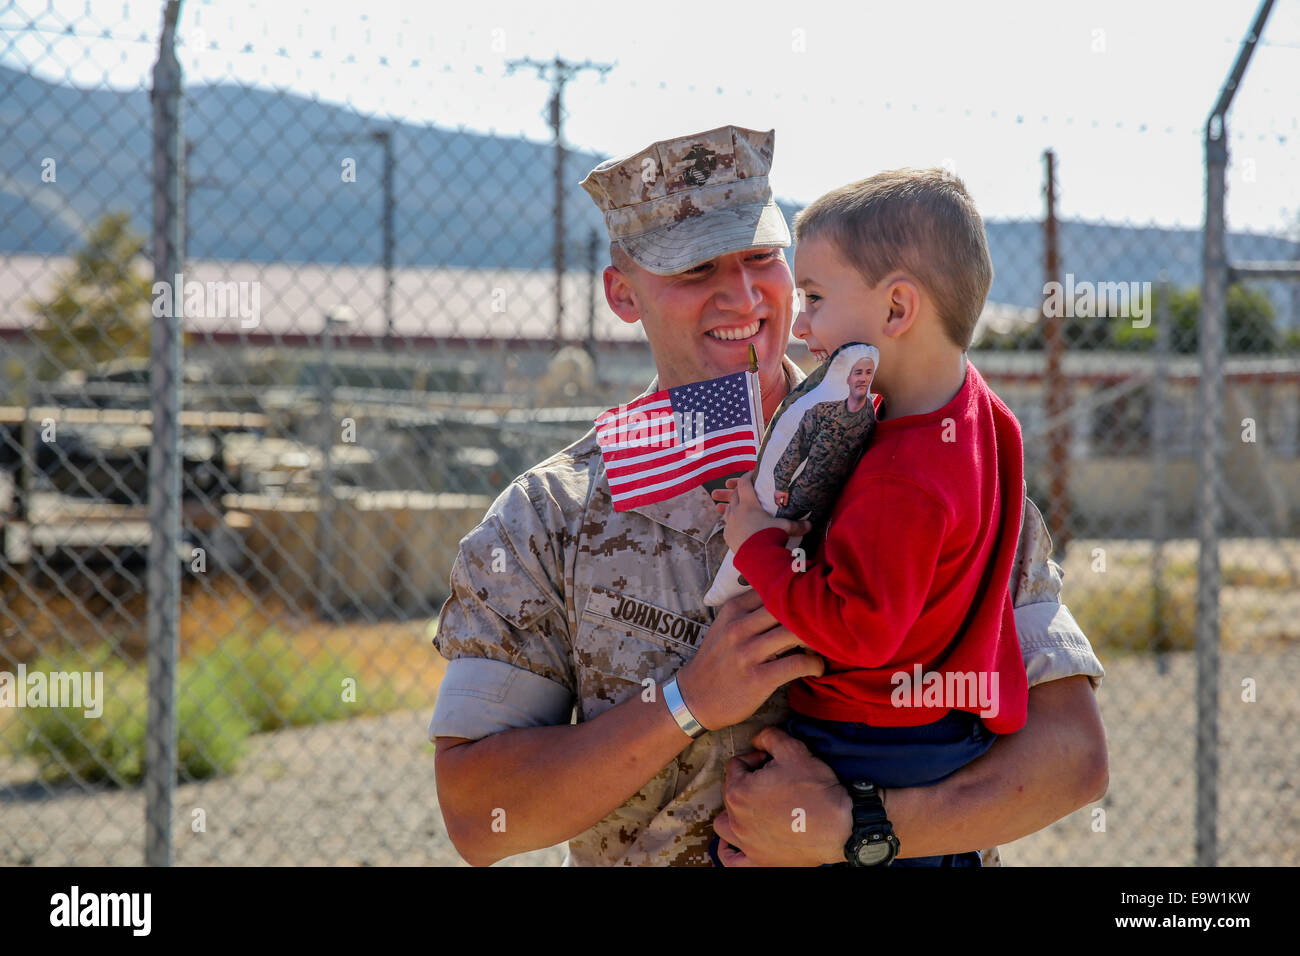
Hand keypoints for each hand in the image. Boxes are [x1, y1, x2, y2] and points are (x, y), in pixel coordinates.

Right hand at [674, 590, 822, 732]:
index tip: (814, 600)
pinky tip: (817, 668)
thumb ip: (751, 612)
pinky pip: (798, 664)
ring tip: (822, 645)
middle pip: (788, 606)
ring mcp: (748, 652)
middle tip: (825, 623)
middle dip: (811, 612)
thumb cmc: (716, 661)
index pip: (773, 587)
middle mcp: (740, 626)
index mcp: (733, 609)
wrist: (694, 698)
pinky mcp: (758, 678)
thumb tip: (789, 600)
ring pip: (795, 632)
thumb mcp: (724, 626)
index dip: (798, 591)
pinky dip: (815, 664)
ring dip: (817, 639)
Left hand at [713, 725, 852, 866]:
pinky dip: (730, 852)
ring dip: (732, 813)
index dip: (754, 759)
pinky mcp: (759, 862)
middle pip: (731, 792)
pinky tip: (736, 843)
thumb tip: (757, 740)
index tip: (771, 762)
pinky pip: (732, 861)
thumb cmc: (816, 789)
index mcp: (739, 791)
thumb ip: (768, 736)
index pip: (736, 766)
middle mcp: (737, 820)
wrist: (841, 826)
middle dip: (748, 781)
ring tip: (750, 807)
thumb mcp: (793, 749)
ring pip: (724, 825)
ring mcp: (746, 844)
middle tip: (772, 780)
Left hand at [717, 474, 809, 553]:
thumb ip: (797, 525)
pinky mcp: (727, 535)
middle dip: (738, 490)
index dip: (747, 477)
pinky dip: (730, 522)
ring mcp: (730, 523)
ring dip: (732, 505)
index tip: (751, 475)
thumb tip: (810, 525)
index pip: (744, 483)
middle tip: (744, 490)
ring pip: (728, 509)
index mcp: (749, 504)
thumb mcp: (785, 528)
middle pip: (734, 495)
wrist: (756, 558)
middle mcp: (736, 511)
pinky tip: (735, 525)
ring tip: (735, 506)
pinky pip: (726, 525)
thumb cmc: (770, 537)